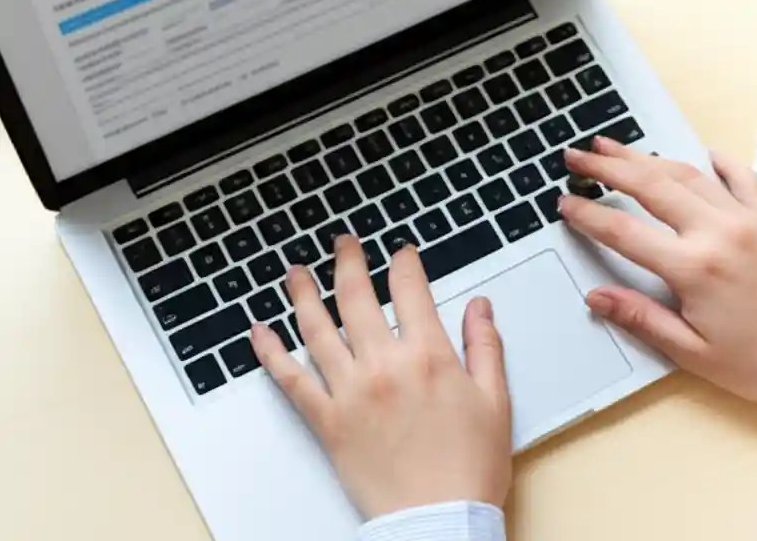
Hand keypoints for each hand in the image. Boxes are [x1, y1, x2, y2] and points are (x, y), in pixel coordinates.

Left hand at [250, 236, 511, 517]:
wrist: (438, 520)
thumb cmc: (469, 467)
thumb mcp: (495, 400)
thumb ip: (485, 346)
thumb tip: (479, 307)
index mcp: (429, 356)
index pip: (410, 290)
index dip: (405, 263)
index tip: (403, 254)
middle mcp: (383, 366)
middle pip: (356, 297)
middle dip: (349, 261)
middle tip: (344, 243)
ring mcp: (350, 392)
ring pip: (317, 328)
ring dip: (303, 293)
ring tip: (296, 271)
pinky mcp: (327, 421)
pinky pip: (290, 379)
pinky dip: (271, 353)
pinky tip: (260, 332)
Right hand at [560, 138, 756, 409]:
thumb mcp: (692, 353)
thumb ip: (641, 318)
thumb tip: (596, 296)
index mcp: (694, 268)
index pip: (624, 232)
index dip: (588, 215)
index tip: (564, 202)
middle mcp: (718, 232)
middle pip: (652, 186)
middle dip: (609, 167)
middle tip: (576, 156)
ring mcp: (747, 219)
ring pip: (689, 173)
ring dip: (649, 157)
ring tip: (616, 146)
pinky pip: (740, 177)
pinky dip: (717, 161)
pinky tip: (699, 153)